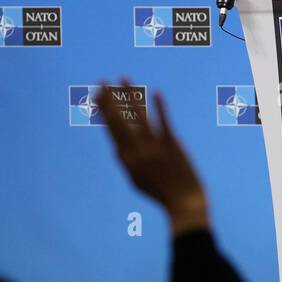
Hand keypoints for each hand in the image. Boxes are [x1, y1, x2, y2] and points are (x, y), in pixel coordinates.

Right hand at [97, 81, 208, 235]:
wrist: (184, 203)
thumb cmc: (161, 194)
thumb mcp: (137, 180)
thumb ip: (128, 162)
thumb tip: (119, 149)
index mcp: (126, 160)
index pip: (111, 130)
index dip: (104, 112)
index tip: (97, 96)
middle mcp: (136, 152)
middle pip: (119, 120)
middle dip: (109, 99)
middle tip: (101, 81)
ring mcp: (154, 148)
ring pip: (139, 116)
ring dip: (131, 95)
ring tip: (124, 78)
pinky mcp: (173, 145)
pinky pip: (164, 122)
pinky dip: (160, 107)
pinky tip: (155, 92)